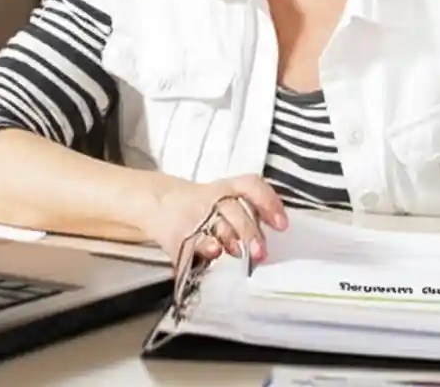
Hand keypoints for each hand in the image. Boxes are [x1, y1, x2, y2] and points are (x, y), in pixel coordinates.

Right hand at [139, 174, 287, 264]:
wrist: (157, 202)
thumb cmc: (201, 204)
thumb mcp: (224, 198)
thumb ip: (248, 215)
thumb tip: (272, 238)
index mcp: (226, 188)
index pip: (251, 186)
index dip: (269, 203)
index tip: (282, 225)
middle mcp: (210, 199)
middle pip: (233, 210)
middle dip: (249, 232)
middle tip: (260, 253)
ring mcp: (192, 216)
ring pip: (213, 225)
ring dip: (228, 239)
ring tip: (236, 252)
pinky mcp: (176, 235)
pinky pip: (191, 243)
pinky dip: (202, 249)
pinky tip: (212, 253)